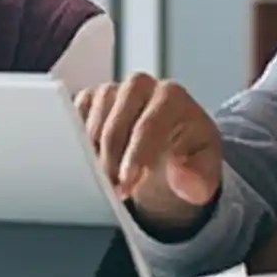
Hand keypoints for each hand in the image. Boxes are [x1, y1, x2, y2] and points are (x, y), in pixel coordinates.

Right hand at [75, 73, 222, 232]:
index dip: (135, 158)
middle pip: (114, 124)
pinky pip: (73, 117)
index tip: (127, 184)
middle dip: (110, 161)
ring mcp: (114, 91)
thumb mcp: (204, 173)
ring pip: (91, 121)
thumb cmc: (188, 157)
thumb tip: (181, 176)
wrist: (172, 152)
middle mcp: (141, 86)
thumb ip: (198, 179)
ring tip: (103, 181)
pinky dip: (76, 143)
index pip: (148, 126)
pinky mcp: (91, 100)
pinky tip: (89, 163)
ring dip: (92, 156)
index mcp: (172, 96)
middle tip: (112, 190)